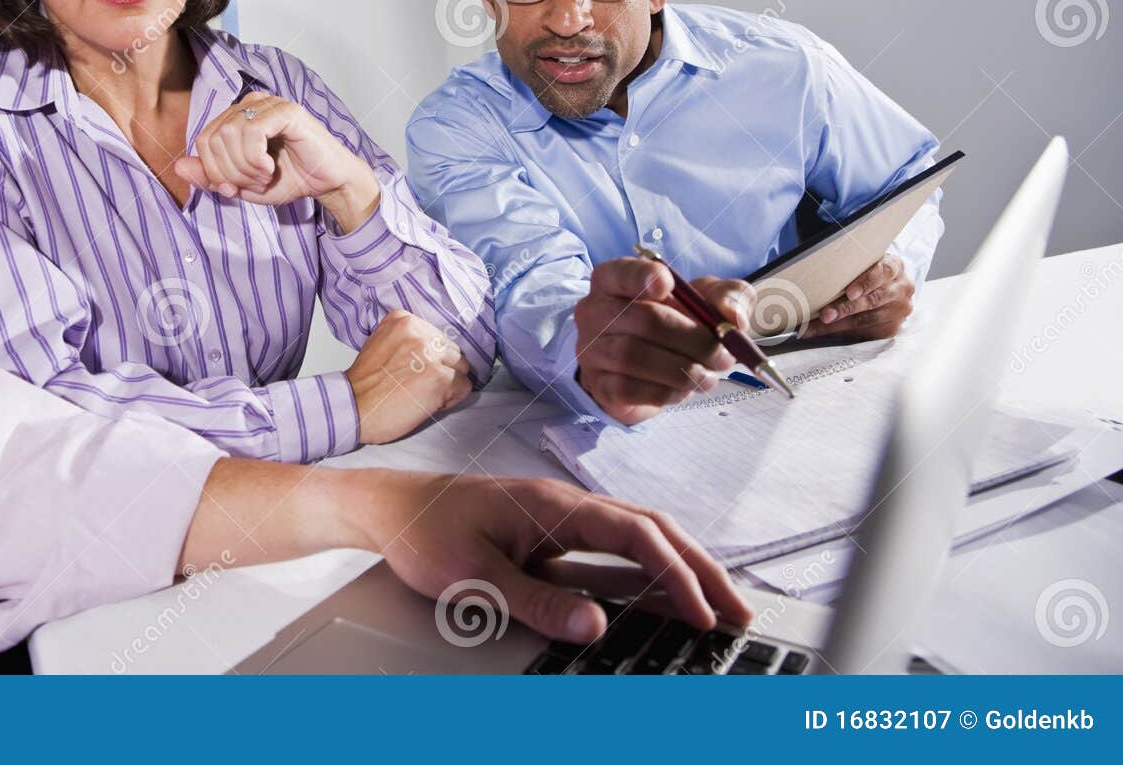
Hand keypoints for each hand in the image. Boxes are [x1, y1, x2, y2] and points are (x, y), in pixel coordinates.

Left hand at [173, 92, 380, 231]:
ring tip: (264, 176)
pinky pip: (252, 131)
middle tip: (254, 184)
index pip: (203, 140)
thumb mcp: (241, 186)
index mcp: (235, 117)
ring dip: (244, 168)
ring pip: (230, 134)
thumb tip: (179, 166)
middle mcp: (249, 104)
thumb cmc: (289, 179)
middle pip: (214, 138)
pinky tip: (270, 168)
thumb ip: (210, 177)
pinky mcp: (286, 110)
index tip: (234, 189)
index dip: (213, 172)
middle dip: (230, 172)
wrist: (328, 182)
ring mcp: (268, 103)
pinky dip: (255, 159)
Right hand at [347, 310, 472, 444]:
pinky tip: (430, 403)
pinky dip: (451, 398)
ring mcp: (432, 355)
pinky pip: (464, 386)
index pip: (437, 336)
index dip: (431, 356)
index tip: (418, 369)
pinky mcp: (441, 378)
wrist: (353, 407)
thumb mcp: (381, 342)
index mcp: (404, 320)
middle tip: (421, 384)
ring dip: (449, 383)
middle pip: (452, 350)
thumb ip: (406, 338)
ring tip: (425, 393)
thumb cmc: (366, 384)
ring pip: (461, 367)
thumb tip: (434, 348)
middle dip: (442, 368)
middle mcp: (420, 333)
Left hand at [353, 470, 755, 642]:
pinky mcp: (551, 540)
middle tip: (741, 612)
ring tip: (719, 610)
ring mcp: (561, 522)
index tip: (703, 614)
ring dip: (680, 572)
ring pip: (638, 543)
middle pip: (653, 532)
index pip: (636, 536)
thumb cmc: (424, 531)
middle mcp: (567, 508)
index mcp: (555, 506)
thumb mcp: (473, 576)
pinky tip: (665, 603)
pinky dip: (646, 579)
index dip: (676, 576)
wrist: (389, 508)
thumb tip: (595, 624)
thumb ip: (536, 601)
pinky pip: (611, 558)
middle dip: (701, 569)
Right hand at [573, 257, 754, 425]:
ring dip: (682, 369)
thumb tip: (733, 318)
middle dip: (692, 339)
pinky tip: (682, 389)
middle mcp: (595, 312)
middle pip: (643, 320)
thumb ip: (728, 296)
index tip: (669, 286)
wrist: (653, 369)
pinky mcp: (600, 385)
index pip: (621, 272)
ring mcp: (592, 350)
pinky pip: (631, 388)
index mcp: (615, 280)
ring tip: (707, 375)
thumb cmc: (677, 322)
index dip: (642, 277)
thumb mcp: (706, 299)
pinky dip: (665, 391)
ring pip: (635, 356)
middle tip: (722, 355)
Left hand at [800, 253, 913, 340]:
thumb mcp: (863, 263)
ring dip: (840, 324)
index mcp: (894, 266)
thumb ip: (849, 267)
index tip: (849, 293)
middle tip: (825, 315)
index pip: (882, 272)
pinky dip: (844, 333)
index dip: (865, 283)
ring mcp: (900, 309)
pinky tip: (826, 332)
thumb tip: (814, 274)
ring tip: (818, 326)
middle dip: (846, 308)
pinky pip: (868, 333)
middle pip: (874, 300)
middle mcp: (902, 288)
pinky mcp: (893, 327)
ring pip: (868, 319)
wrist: (886, 286)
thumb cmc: (867, 271)